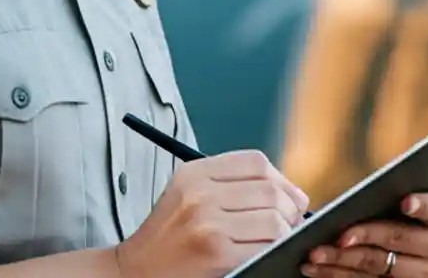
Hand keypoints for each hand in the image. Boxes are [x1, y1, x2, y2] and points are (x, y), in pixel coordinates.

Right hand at [115, 150, 310, 277]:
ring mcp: (208, 223)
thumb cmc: (168, 236)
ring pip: (273, 219)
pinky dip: (273, 250)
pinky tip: (264, 252)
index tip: (289, 195)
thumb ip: (227, 183)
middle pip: (269, 191)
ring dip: (284, 233)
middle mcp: (199, 194)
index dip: (281, 179)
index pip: (255, 162)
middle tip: (290, 222)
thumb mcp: (186, 194)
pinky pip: (265, 247)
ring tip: (276, 239)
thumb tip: (285, 189)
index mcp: (194, 174)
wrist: (137, 270)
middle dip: (290, 209)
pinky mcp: (216, 253)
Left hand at [298, 193, 427, 276]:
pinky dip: (335, 274)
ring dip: (341, 260)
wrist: (391, 239)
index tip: (404, 202)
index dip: (422, 205)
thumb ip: (381, 195)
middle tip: (339, 236)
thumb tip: (351, 204)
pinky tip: (314, 267)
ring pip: (379, 265)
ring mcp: (425, 273)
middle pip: (400, 239)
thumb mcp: (390, 198)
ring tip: (315, 253)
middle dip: (365, 236)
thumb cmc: (387, 208)